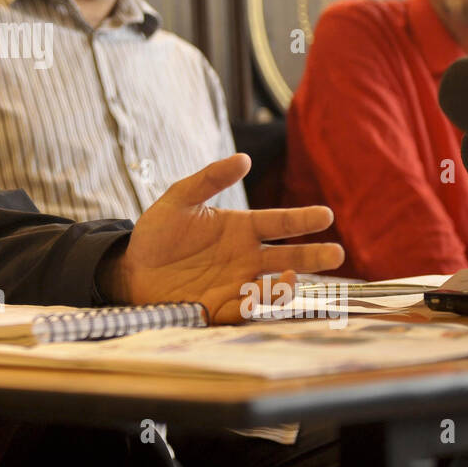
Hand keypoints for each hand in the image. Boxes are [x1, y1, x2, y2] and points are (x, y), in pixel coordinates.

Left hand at [104, 153, 343, 322]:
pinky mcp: (220, 307)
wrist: (130, 269)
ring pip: (272, 286)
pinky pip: (245, 308)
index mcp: (240, 228)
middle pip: (287, 257)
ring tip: (292, 276)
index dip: (302, 219)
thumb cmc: (157, 232)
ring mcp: (236, 283)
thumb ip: (210, 178)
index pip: (278, 223)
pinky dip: (256, 304)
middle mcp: (245, 257)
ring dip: (286, 283)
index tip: (326, 214)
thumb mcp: (179, 198)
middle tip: (336, 254)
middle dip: (313, 256)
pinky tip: (258, 294)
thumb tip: (244, 158)